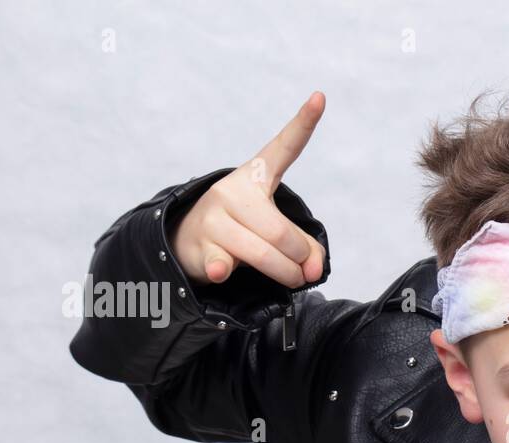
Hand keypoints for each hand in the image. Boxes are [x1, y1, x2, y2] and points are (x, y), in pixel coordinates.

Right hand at [168, 91, 327, 287]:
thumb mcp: (275, 231)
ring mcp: (214, 218)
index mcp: (256, 177)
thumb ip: (305, 247)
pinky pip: (222, 261)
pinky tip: (223, 270)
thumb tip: (313, 270)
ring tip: (294, 279)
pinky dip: (224, 269)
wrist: (188, 242)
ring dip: (286, 273)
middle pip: (281, 231)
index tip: (320, 97)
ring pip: (264, 252)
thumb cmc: (244, 232)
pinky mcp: (203, 246)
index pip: (283, 148)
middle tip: (306, 270)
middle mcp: (233, 191)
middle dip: (300, 257)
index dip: (303, 123)